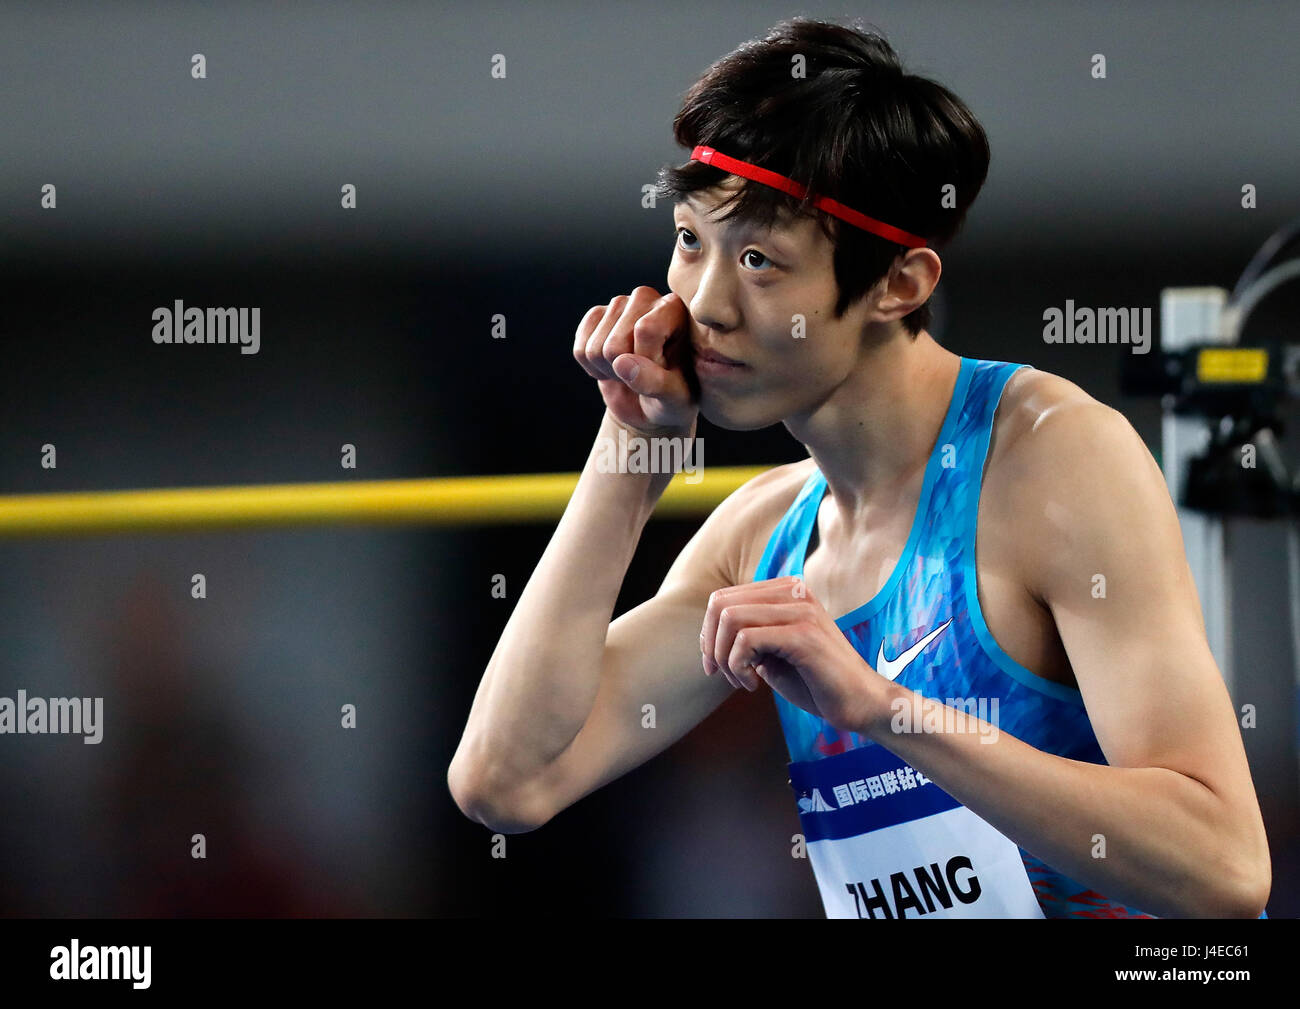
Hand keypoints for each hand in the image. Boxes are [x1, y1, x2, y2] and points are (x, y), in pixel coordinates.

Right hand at [572, 286, 697, 434]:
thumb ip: (654, 381)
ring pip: (595, 349)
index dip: (646, 361)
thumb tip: (621, 362)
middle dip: (625, 371)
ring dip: (609, 371)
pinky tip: (613, 366)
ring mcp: (617, 305)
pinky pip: (580, 350)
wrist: (652, 402)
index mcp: (674, 309)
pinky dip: (592, 369)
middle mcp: (645, 298)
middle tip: (643, 374)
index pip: (645, 330)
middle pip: (615, 344)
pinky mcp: (595, 316)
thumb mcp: (674, 398)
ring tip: (631, 370)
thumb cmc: (673, 398)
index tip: (661, 372)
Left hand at [700, 576, 888, 734]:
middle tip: (723, 675)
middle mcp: (793, 591)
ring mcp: (800, 609)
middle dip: (711, 644)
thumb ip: (747, 638)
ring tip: (742, 681)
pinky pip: (746, 640)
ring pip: (729, 618)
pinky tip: (754, 685)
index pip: (723, 598)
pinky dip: (738, 667)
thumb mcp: (773, 653)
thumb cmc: (816, 683)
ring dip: (725, 658)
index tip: (717, 666)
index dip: (709, 634)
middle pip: (720, 604)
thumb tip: (710, 637)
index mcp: (786, 591)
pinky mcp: (803, 634)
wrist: (861, 704)